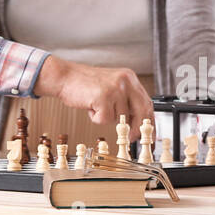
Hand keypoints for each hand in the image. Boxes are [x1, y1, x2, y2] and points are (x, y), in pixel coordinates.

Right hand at [33, 57, 153, 133]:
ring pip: (121, 118)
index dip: (149, 120)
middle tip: (132, 138)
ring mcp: (115, 89)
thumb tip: (138, 122)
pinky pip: (105, 120)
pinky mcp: (104, 97)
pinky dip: (96, 118)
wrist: (64, 77)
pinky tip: (90, 106)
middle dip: (137, 128)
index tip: (149, 133)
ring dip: (107, 118)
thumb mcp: (112, 87)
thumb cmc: (85, 84)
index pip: (147, 102)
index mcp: (129, 78)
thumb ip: (126, 100)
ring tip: (96, 106)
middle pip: (142, 111)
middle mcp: (125, 81)